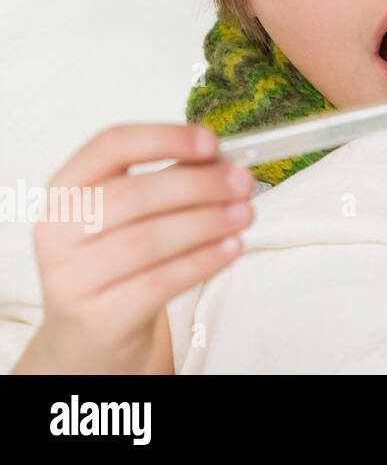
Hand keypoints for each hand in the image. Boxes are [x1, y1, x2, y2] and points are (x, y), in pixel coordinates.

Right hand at [13, 124, 254, 373]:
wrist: (91, 332)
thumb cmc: (119, 260)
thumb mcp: (134, 214)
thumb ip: (173, 180)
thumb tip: (226, 162)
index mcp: (66, 190)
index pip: (110, 145)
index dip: (165, 138)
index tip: (211, 141)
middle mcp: (58, 230)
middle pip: (135, 194)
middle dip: (200, 185)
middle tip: (243, 183)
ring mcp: (71, 277)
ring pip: (149, 240)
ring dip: (208, 223)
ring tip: (245, 214)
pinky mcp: (97, 316)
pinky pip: (159, 282)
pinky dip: (203, 261)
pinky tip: (231, 248)